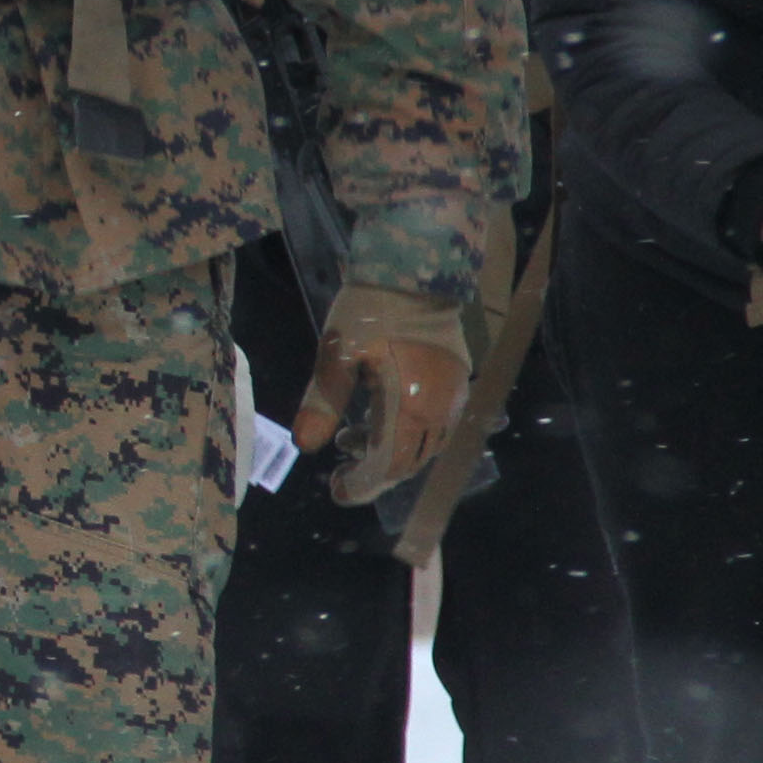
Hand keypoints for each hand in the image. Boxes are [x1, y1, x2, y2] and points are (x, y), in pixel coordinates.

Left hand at [292, 284, 470, 504]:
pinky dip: (407, 433)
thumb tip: (305, 445)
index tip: (335, 489)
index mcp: (410, 408)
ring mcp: (453, 396)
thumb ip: (322, 403)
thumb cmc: (370, 312)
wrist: (416, 273)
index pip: (387, 466)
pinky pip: (436, 424)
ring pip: (425, 445)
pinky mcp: (457, 381)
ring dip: (390, 452)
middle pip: (409, 461)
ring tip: (351, 436)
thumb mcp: (336, 357)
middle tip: (340, 467)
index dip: (362, 484)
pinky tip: (379, 418)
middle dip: (374, 472)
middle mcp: (439, 410)